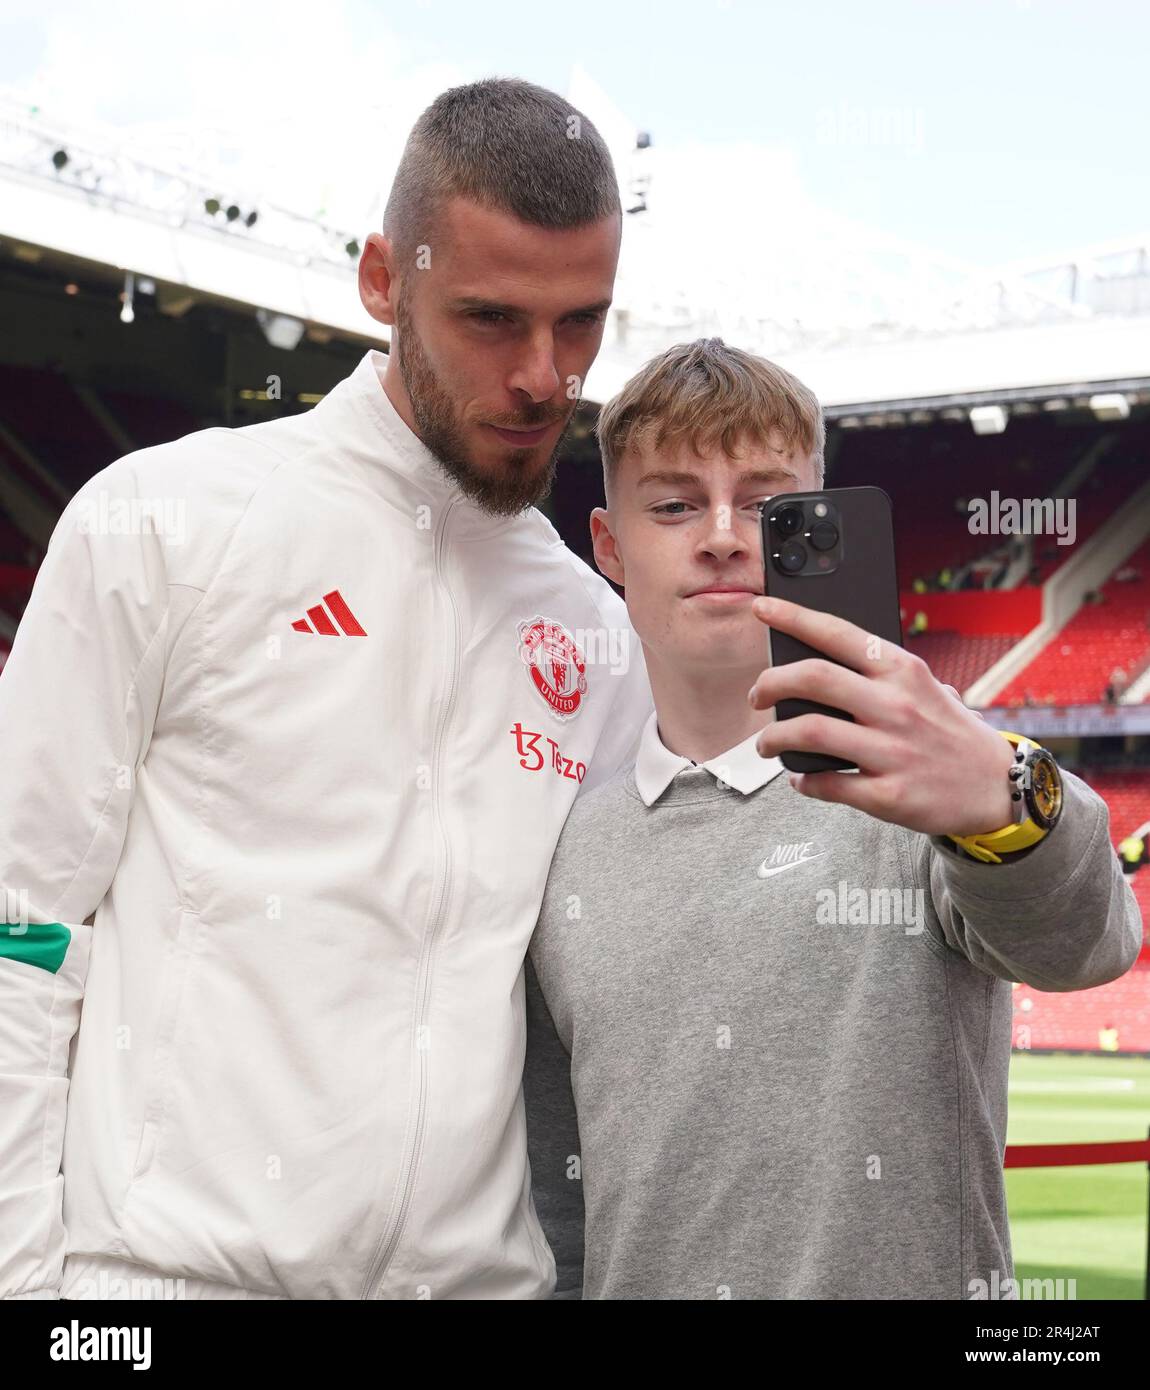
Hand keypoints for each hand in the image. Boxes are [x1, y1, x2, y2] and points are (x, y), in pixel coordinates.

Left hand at [747, 595, 1017, 836]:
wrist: (997, 787)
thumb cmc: (950, 732)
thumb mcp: (925, 687)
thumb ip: (878, 675)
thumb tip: (817, 666)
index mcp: (902, 671)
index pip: (838, 633)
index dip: (793, 617)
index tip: (762, 608)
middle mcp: (895, 706)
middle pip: (812, 679)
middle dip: (770, 683)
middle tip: (757, 696)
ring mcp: (892, 751)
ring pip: (809, 732)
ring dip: (773, 737)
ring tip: (767, 743)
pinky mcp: (888, 795)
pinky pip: (826, 784)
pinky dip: (802, 781)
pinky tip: (800, 778)